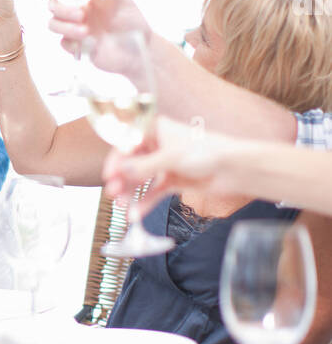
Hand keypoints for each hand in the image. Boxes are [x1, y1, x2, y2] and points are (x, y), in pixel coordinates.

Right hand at [40, 0, 151, 67]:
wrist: (140, 49)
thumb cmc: (133, 22)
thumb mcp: (123, 0)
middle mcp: (76, 11)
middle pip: (53, 6)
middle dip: (61, 9)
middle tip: (81, 14)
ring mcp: (75, 29)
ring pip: (53, 24)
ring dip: (65, 26)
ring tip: (85, 30)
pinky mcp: (77, 47)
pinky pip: (64, 44)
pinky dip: (73, 43)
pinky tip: (91, 44)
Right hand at [103, 117, 230, 214]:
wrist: (234, 169)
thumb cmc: (207, 151)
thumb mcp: (172, 157)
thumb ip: (145, 166)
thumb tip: (121, 173)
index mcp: (155, 130)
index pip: (127, 143)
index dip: (116, 160)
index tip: (109, 175)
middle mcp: (157, 145)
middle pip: (131, 163)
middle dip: (122, 179)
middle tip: (113, 193)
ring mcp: (165, 164)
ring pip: (141, 180)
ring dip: (130, 193)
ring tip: (123, 206)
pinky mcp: (173, 181)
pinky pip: (153, 192)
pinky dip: (144, 203)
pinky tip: (135, 214)